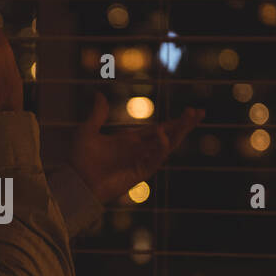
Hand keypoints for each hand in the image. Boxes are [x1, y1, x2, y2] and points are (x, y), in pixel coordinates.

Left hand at [69, 91, 203, 202]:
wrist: (75, 181)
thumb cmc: (79, 159)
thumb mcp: (87, 131)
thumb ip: (97, 115)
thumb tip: (99, 94)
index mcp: (130, 141)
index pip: (159, 128)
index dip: (175, 122)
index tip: (191, 111)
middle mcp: (139, 151)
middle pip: (169, 136)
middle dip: (184, 125)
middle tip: (200, 112)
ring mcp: (141, 162)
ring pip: (166, 146)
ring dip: (178, 133)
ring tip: (189, 119)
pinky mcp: (139, 173)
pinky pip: (155, 159)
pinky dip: (160, 146)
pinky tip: (162, 134)